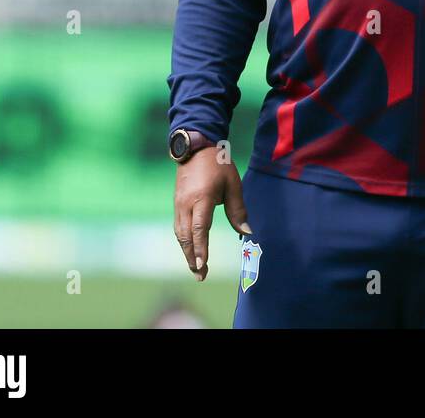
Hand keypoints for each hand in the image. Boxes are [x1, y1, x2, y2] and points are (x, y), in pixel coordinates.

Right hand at [172, 146, 249, 280]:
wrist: (195, 148)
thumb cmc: (219, 165)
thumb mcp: (233, 184)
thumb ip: (238, 210)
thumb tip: (247, 233)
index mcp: (202, 198)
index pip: (199, 228)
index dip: (201, 247)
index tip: (203, 264)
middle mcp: (186, 204)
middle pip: (186, 236)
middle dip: (192, 257)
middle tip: (200, 275)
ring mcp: (178, 205)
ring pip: (180, 234)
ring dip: (187, 252)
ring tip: (196, 268)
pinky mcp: (176, 204)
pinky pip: (178, 227)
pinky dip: (184, 242)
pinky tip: (190, 250)